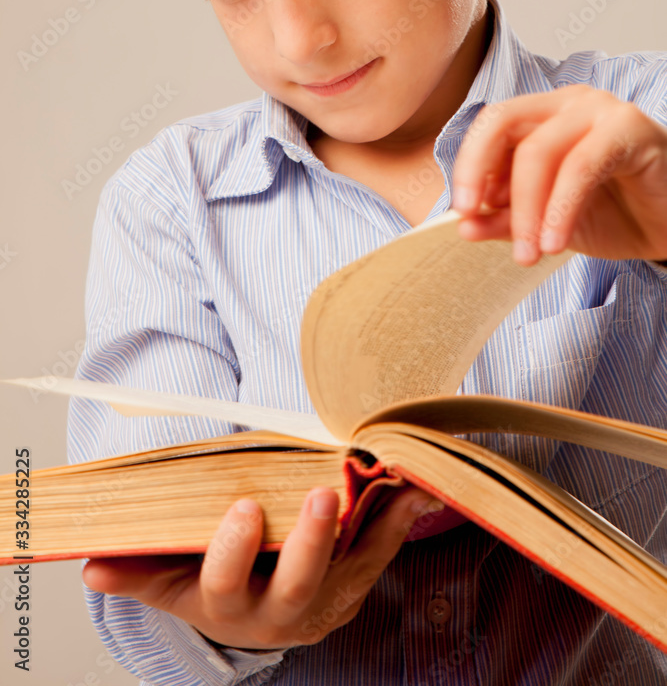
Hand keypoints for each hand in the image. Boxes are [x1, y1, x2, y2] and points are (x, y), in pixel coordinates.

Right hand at [81, 485, 443, 650]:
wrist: (253, 613)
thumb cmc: (206, 582)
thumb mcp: (167, 580)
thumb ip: (135, 569)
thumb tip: (91, 566)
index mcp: (228, 606)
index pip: (226, 585)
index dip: (233, 551)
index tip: (241, 506)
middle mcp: (280, 612)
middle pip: (298, 585)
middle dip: (311, 542)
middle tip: (321, 494)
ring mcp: (324, 602)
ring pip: (352, 570)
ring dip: (375, 529)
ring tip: (394, 485)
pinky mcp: (355, 585)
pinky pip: (382, 553)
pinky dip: (401, 521)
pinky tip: (418, 488)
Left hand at [451, 85, 666, 264]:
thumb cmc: (618, 214)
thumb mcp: (549, 223)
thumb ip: (507, 221)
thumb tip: (462, 225)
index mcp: (542, 116)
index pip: (488, 126)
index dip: (467, 165)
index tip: (460, 209)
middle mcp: (567, 103)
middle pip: (503, 124)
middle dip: (480, 173)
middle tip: (472, 219)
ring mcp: (599, 110)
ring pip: (539, 150)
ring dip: (526, 209)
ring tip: (529, 254)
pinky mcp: (630, 128)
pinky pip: (580, 166)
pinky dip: (561, 207)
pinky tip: (556, 242)